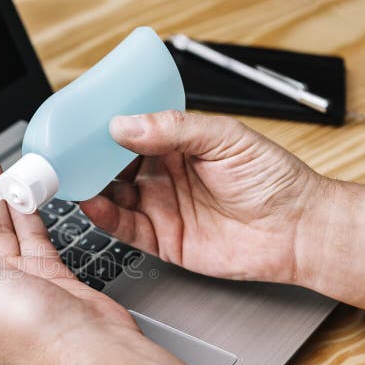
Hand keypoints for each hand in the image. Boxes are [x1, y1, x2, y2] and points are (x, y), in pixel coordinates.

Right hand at [79, 110, 329, 282]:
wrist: (297, 231)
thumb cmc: (273, 180)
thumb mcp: (225, 138)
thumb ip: (174, 128)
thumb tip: (126, 125)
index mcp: (177, 145)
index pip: (131, 133)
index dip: (105, 129)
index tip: (82, 124)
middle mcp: (164, 175)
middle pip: (113, 166)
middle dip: (89, 160)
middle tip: (66, 153)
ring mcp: (160, 207)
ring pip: (113, 196)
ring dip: (90, 187)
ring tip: (71, 178)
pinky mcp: (161, 239)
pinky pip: (124, 227)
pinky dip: (104, 217)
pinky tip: (92, 204)